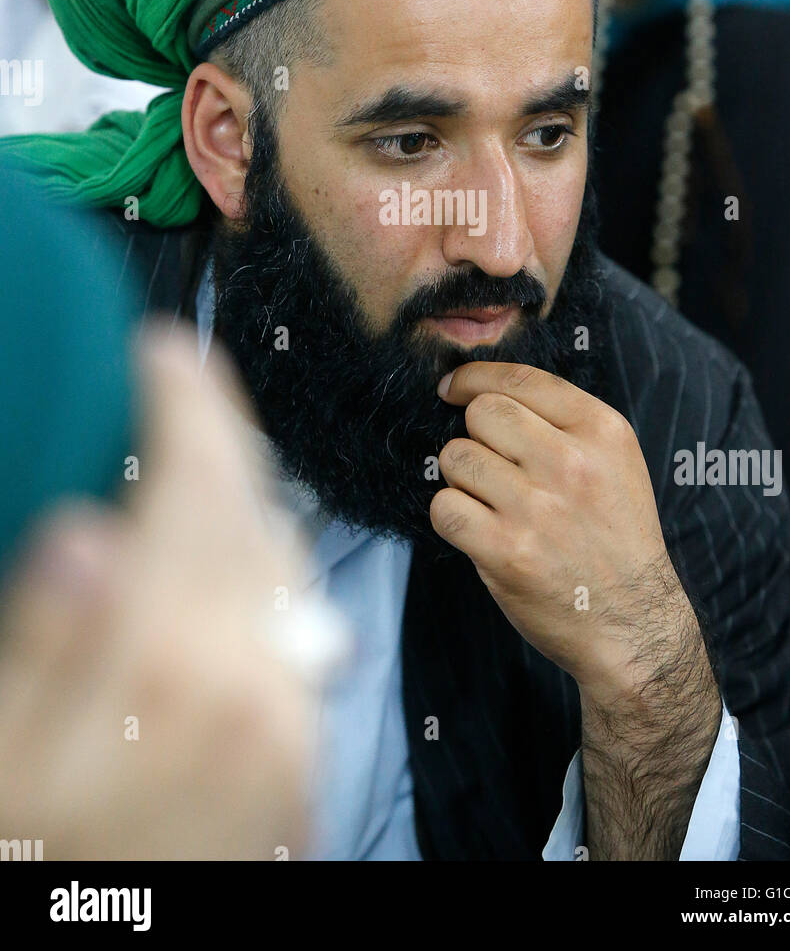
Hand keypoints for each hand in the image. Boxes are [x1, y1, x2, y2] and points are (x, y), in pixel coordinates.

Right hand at [0, 323, 316, 860]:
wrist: (115, 949)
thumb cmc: (36, 853)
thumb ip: (40, 638)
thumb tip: (86, 531)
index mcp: (166, 667)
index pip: (196, 487)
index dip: (186, 404)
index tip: (165, 349)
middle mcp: (252, 687)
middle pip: (254, 514)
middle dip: (222, 437)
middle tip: (182, 385)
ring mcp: (288, 728)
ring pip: (285, 568)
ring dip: (245, 498)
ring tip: (198, 457)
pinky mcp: (301, 763)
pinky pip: (296, 633)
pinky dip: (261, 574)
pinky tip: (220, 564)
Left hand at [432, 361, 721, 857]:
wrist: (635, 623)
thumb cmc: (616, 539)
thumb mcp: (616, 464)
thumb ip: (564, 424)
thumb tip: (486, 392)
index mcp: (601, 431)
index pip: (519, 379)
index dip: (474, 377)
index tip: (454, 388)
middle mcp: (570, 462)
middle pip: (482, 414)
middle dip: (473, 434)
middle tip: (488, 464)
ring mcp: (537, 508)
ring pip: (456, 458)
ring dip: (461, 479)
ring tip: (489, 502)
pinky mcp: (507, 551)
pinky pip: (445, 508)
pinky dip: (451, 517)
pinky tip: (477, 528)